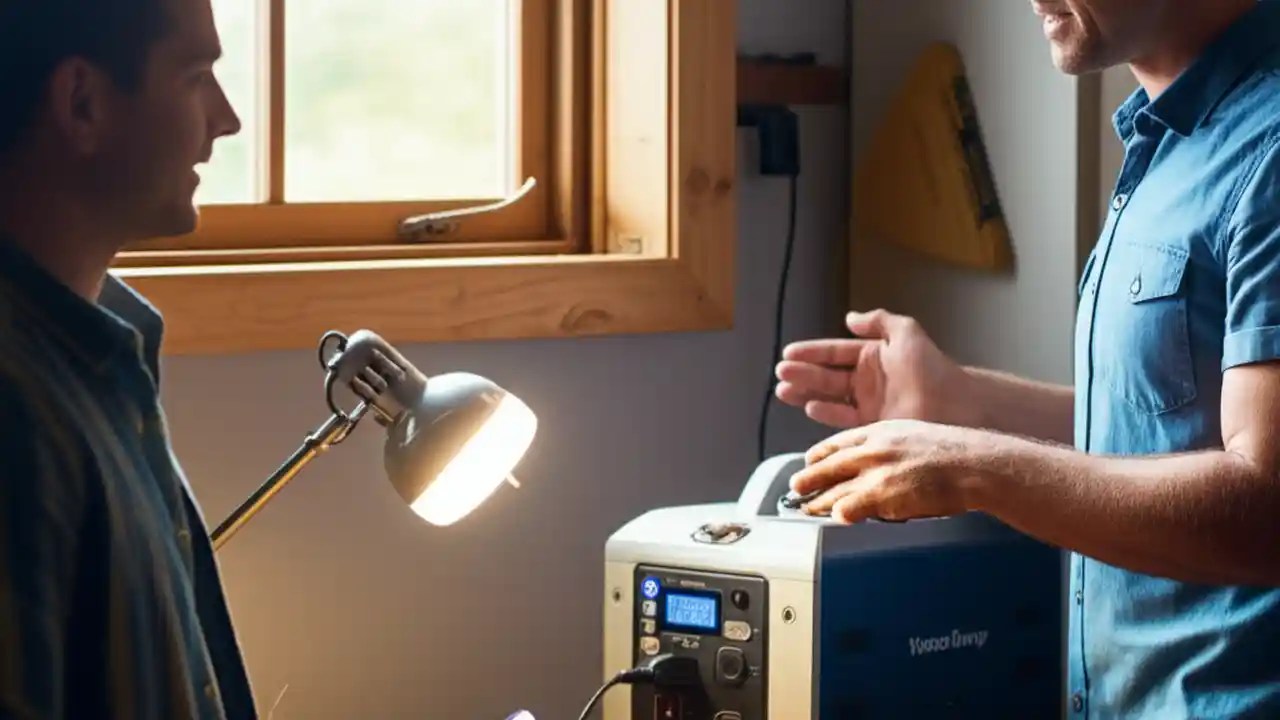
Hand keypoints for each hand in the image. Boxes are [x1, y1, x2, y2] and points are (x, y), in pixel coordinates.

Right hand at [774, 310, 975, 429]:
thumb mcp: (906, 332)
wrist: (953, 403)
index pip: (834, 352)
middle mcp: (865, 380)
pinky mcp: (870, 425)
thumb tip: (849, 318)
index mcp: (871, 356)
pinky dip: (825, 412)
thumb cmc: (931, 367)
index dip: (811, 352)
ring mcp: (866, 403)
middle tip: (781, 373)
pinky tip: (810, 407)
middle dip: (802, 374)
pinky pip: (842, 418)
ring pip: (828, 397)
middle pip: (826, 375)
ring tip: (783, 391)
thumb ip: (878, 322)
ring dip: (805, 394)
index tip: (788, 353)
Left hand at [789, 419, 1005, 523]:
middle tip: (796, 486)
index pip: (837, 441)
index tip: (810, 461)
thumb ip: (890, 446)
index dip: (820, 454)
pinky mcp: (881, 494)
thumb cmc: (954, 453)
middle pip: (828, 465)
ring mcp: (874, 471)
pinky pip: (848, 507)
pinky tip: (835, 519)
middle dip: (808, 477)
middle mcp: (870, 448)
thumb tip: (878, 462)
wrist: (973, 463)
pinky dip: (839, 514)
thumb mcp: (913, 434)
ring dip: (817, 501)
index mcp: (879, 430)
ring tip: (807, 509)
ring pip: (832, 488)